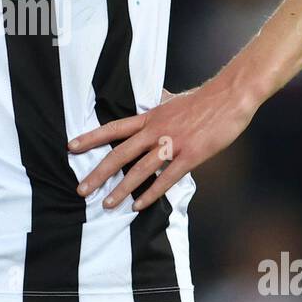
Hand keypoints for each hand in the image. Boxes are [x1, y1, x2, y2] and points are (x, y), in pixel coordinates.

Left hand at [67, 77, 257, 210]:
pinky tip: (139, 205)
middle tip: (82, 189)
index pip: (113, 128)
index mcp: (150, 118)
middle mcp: (155, 131)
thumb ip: (162, 102)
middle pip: (120, 154)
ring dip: (121, 189)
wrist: (229, 97)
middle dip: (99, 173)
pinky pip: (166, 179)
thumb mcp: (174, 99)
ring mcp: (172, 144)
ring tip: (107, 204)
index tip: (71, 147)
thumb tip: (157, 95)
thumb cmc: (203, 98)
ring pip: (140, 170)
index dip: (91, 138)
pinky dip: (151, 193)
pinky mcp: (190, 156)